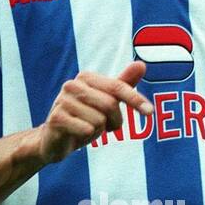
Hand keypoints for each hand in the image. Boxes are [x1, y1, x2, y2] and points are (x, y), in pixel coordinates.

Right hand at [38, 62, 152, 163]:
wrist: (54, 140)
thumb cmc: (84, 118)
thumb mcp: (106, 101)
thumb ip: (122, 84)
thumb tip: (141, 64)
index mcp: (86, 77)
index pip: (117, 86)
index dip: (135, 99)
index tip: (150, 112)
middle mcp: (72, 85)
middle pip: (110, 104)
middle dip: (114, 121)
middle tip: (104, 126)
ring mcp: (63, 101)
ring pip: (99, 120)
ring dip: (98, 131)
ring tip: (86, 129)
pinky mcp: (56, 118)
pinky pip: (87, 130)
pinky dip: (87, 137)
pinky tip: (77, 134)